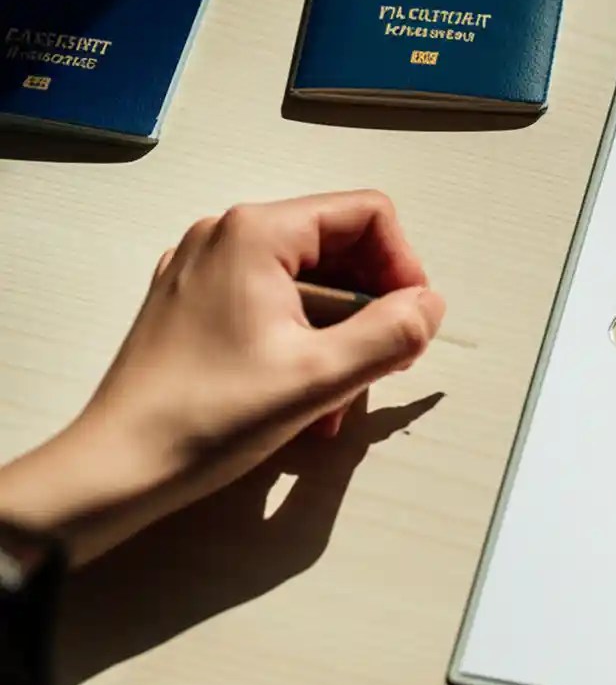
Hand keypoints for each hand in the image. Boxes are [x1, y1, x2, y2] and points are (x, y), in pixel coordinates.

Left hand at [0, 190, 445, 563]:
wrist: (116, 468)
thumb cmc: (212, 417)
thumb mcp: (320, 376)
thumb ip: (391, 333)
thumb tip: (430, 307)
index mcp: (257, 233)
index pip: (366, 215)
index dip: (404, 267)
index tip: (411, 327)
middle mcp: (226, 235)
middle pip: (337, 246)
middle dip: (373, 305)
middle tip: (386, 363)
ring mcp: (203, 269)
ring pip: (307, 282)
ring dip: (340, 333)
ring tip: (340, 396)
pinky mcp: (191, 305)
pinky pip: (270, 305)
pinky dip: (301, 342)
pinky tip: (303, 397)